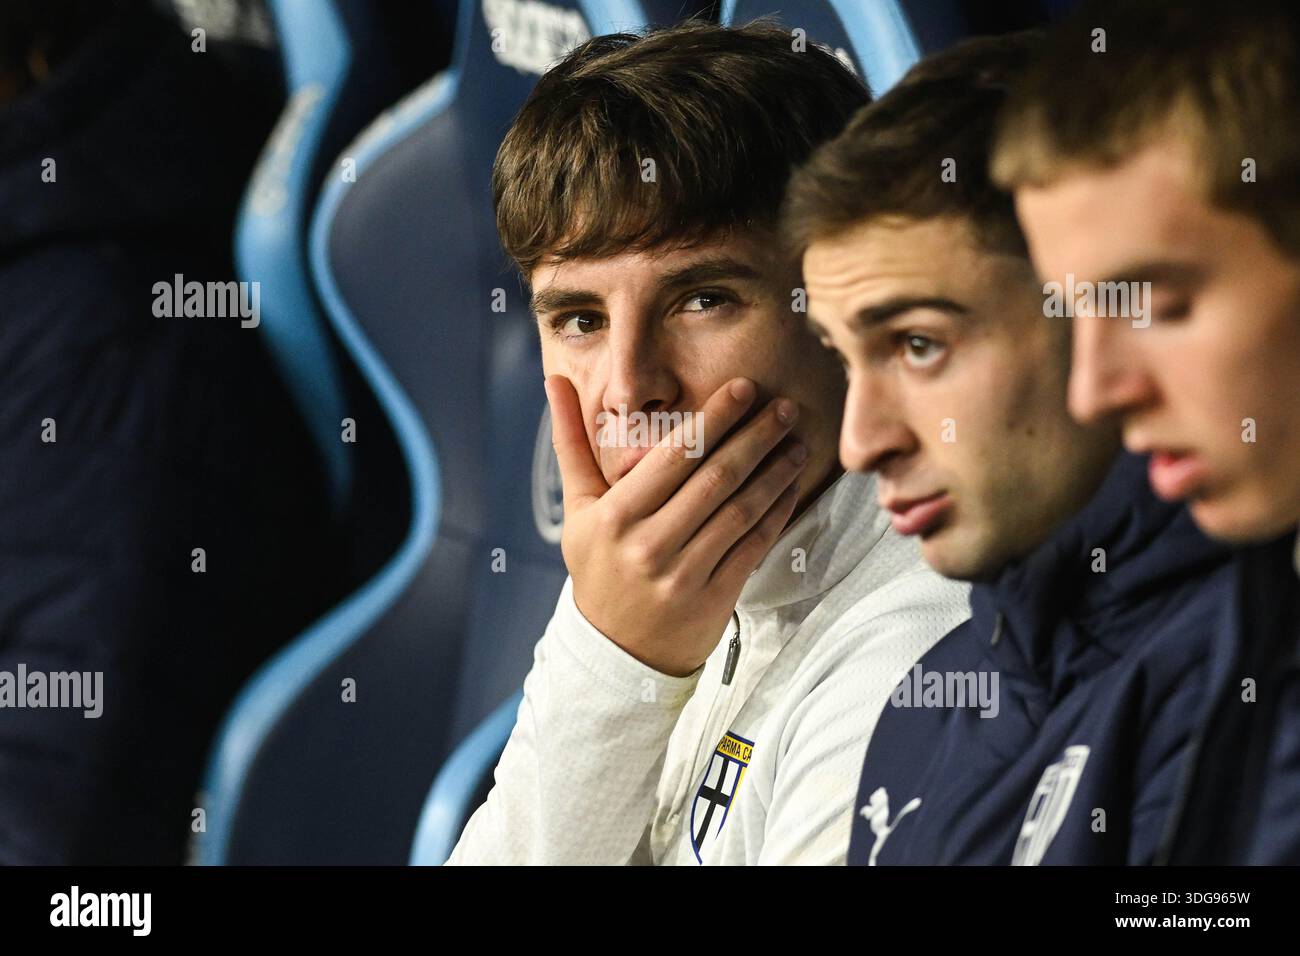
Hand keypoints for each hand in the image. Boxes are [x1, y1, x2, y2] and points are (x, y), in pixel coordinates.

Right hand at [546, 374, 806, 676]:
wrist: (615, 650)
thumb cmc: (599, 565)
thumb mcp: (579, 508)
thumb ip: (572, 443)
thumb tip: (555, 379)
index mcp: (615, 516)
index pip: (673, 457)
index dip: (713, 419)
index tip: (743, 388)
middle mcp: (648, 545)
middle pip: (713, 479)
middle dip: (754, 438)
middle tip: (783, 407)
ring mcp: (682, 575)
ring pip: (739, 511)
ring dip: (774, 473)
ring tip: (797, 442)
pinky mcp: (713, 599)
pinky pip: (752, 546)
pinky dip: (775, 513)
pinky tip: (790, 487)